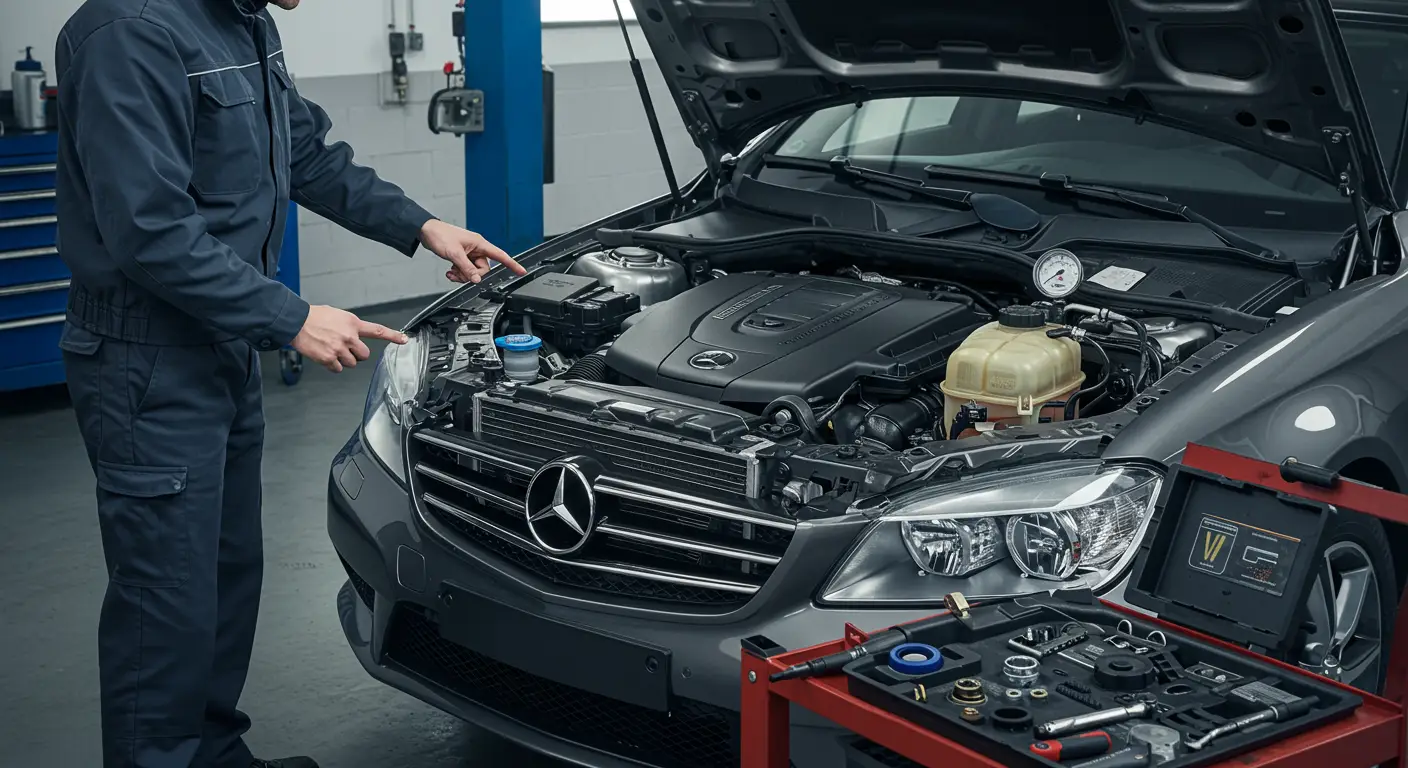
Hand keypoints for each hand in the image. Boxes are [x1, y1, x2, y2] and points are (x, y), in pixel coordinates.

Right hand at [291, 305, 407, 372]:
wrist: (296, 322)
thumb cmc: (314, 316)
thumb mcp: (337, 315)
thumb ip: (349, 325)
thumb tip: (354, 333)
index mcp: (352, 323)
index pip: (377, 330)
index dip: (392, 336)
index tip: (403, 340)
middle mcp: (349, 337)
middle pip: (364, 355)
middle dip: (356, 354)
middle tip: (345, 348)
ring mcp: (339, 349)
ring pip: (351, 363)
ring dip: (344, 360)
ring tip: (331, 349)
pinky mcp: (328, 359)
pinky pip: (338, 369)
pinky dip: (332, 366)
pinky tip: (325, 356)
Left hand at [419, 219, 525, 283]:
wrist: (426, 231)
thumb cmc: (440, 235)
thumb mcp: (454, 254)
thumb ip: (467, 268)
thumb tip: (477, 279)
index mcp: (479, 244)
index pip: (500, 255)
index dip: (512, 264)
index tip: (521, 271)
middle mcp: (476, 248)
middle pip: (483, 268)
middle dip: (471, 274)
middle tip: (459, 272)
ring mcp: (469, 252)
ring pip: (473, 271)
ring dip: (463, 274)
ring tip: (452, 271)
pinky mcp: (462, 256)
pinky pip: (466, 269)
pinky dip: (459, 272)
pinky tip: (450, 270)